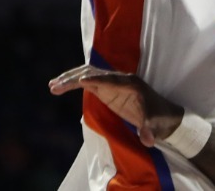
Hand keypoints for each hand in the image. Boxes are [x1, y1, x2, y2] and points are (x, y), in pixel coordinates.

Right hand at [48, 64, 183, 145]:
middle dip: (75, 78)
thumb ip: (149, 130)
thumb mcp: (154, 124)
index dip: (96, 80)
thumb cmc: (158, 117)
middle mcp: (119, 79)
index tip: (81, 80)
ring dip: (70, 79)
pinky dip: (73, 83)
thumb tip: (148, 141)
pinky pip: (87, 82)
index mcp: (131, 84)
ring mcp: (111, 82)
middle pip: (94, 73)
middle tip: (56, 85)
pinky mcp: (106, 89)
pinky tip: (60, 88)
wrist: (162, 114)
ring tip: (52, 86)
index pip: (110, 80)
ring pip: (88, 74)